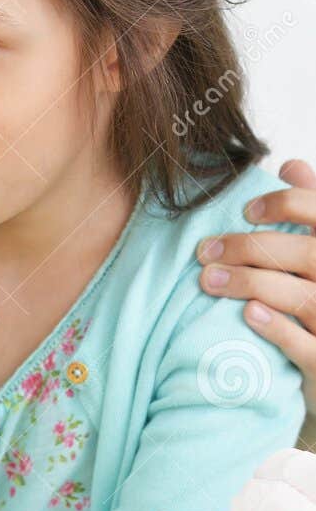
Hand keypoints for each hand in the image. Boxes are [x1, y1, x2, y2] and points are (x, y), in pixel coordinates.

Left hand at [196, 158, 315, 414]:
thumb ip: (311, 210)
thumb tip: (291, 164)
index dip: (287, 203)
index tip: (246, 210)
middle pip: (308, 254)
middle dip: (252, 248)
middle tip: (205, 251)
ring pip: (302, 297)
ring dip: (251, 284)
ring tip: (209, 280)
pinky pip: (306, 346)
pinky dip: (276, 327)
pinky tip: (247, 313)